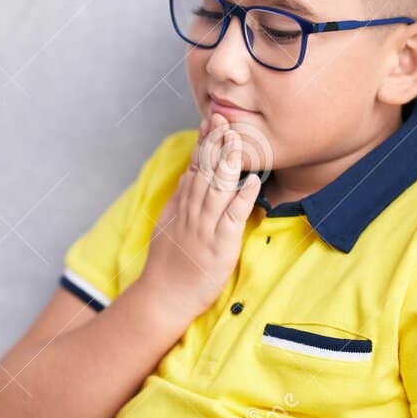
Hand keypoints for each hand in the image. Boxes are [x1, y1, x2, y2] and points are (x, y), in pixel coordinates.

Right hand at [133, 113, 261, 325]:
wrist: (163, 298)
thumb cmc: (167, 266)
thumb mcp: (167, 226)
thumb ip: (178, 201)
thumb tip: (187, 174)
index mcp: (181, 207)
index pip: (193, 168)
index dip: (203, 144)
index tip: (211, 122)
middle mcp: (192, 214)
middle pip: (205, 173)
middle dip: (215, 145)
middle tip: (225, 119)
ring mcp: (205, 229)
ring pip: (217, 190)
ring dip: (229, 164)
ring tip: (239, 141)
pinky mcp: (219, 246)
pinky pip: (232, 218)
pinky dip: (242, 198)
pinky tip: (253, 181)